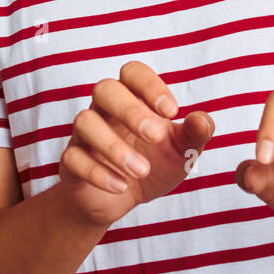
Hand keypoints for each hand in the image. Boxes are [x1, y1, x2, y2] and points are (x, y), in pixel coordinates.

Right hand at [58, 60, 214, 227]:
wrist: (121, 201)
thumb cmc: (153, 165)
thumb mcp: (181, 152)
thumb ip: (195, 135)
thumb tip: (203, 119)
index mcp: (132, 98)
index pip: (132, 72)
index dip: (150, 85)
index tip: (172, 112)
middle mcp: (105, 110)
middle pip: (104, 88)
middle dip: (130, 110)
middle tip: (155, 137)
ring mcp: (84, 135)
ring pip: (84, 121)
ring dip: (114, 147)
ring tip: (141, 170)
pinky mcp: (70, 162)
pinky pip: (72, 158)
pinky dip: (97, 173)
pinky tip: (121, 187)